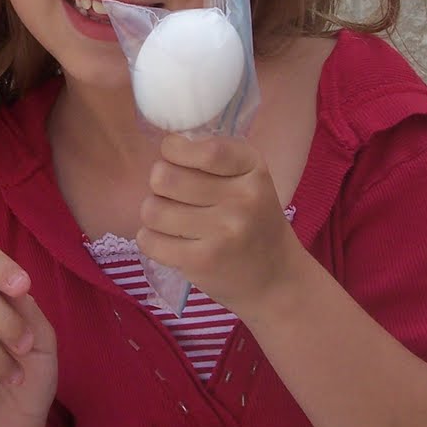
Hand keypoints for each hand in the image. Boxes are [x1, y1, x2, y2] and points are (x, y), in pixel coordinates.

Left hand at [137, 133, 302, 315]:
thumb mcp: (250, 180)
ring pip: (153, 209)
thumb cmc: (254, 223)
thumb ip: (213, 159)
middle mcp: (243, 198)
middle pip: (165, 177)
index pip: (203, 150)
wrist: (277, 280)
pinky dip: (149, 239)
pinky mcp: (204, 261)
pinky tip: (166, 241)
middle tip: (171, 195)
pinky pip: (150, 240)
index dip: (173, 149)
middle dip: (159, 184)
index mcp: (253, 168)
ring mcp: (224, 231)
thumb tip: (164, 146)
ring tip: (169, 220)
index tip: (172, 156)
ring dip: (153, 213)